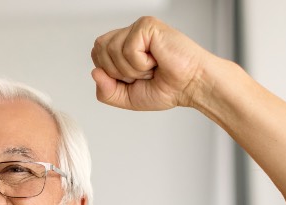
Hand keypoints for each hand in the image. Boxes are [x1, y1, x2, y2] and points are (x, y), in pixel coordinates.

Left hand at [90, 16, 218, 110]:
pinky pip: (128, 48)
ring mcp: (138, 28)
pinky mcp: (147, 25)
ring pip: (111, 49)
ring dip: (132, 68)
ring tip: (152, 67)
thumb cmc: (166, 89)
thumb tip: (95, 72)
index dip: (110, 73)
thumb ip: (105, 91)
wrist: (191, 86)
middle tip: (143, 73)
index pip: (96, 55)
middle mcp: (129, 34)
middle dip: (118, 71)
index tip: (133, 79)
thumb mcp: (126, 98)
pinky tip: (156, 60)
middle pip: (99, 49)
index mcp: (122, 47)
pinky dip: (141, 63)